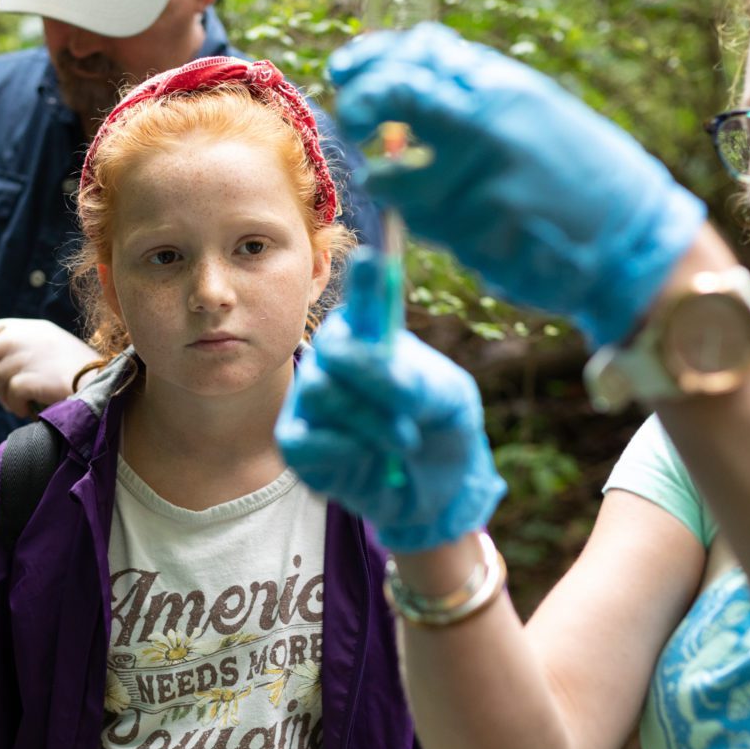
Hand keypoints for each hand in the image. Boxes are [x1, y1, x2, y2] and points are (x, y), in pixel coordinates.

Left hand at [0, 319, 97, 418]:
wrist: (104, 383)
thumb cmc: (79, 371)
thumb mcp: (50, 348)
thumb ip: (22, 349)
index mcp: (31, 327)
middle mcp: (26, 337)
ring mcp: (28, 356)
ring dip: (4, 396)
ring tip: (21, 403)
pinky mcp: (31, 377)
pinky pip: (10, 394)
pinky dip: (16, 405)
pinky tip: (29, 409)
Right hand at [277, 253, 504, 553]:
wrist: (434, 489)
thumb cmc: (441, 429)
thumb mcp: (450, 399)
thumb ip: (421, 380)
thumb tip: (388, 375)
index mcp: (371, 333)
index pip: (362, 301)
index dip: (365, 284)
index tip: (372, 259)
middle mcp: (334, 357)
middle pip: (335, 351)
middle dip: (376, 385)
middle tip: (411, 418)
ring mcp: (311, 398)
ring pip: (321, 395)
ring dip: (369, 424)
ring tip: (401, 442)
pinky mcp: (298, 442)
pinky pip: (301, 440)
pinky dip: (338, 452)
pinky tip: (362, 460)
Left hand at [328, 24, 706, 345]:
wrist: (634, 238)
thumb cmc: (583, 175)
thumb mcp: (537, 110)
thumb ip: (477, 93)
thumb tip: (409, 68)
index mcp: (504, 87)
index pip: (420, 51)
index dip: (371, 58)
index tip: (346, 70)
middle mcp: (490, 120)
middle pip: (393, 92)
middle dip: (359, 104)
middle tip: (352, 118)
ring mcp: (481, 174)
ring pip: (393, 175)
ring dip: (389, 184)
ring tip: (407, 187)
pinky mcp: (478, 228)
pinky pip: (422, 224)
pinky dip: (426, 223)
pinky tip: (459, 222)